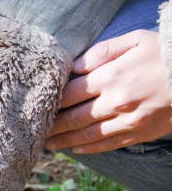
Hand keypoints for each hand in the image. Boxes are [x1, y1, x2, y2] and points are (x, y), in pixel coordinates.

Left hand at [45, 30, 171, 154]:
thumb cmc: (166, 51)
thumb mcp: (134, 40)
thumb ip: (100, 53)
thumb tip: (72, 67)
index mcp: (111, 76)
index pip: (68, 93)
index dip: (49, 102)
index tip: (35, 106)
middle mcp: (116, 102)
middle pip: (73, 118)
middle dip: (51, 126)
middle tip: (32, 131)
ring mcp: (129, 120)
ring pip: (87, 135)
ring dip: (64, 141)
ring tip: (47, 145)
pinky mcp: (141, 132)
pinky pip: (108, 144)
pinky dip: (89, 148)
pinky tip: (75, 149)